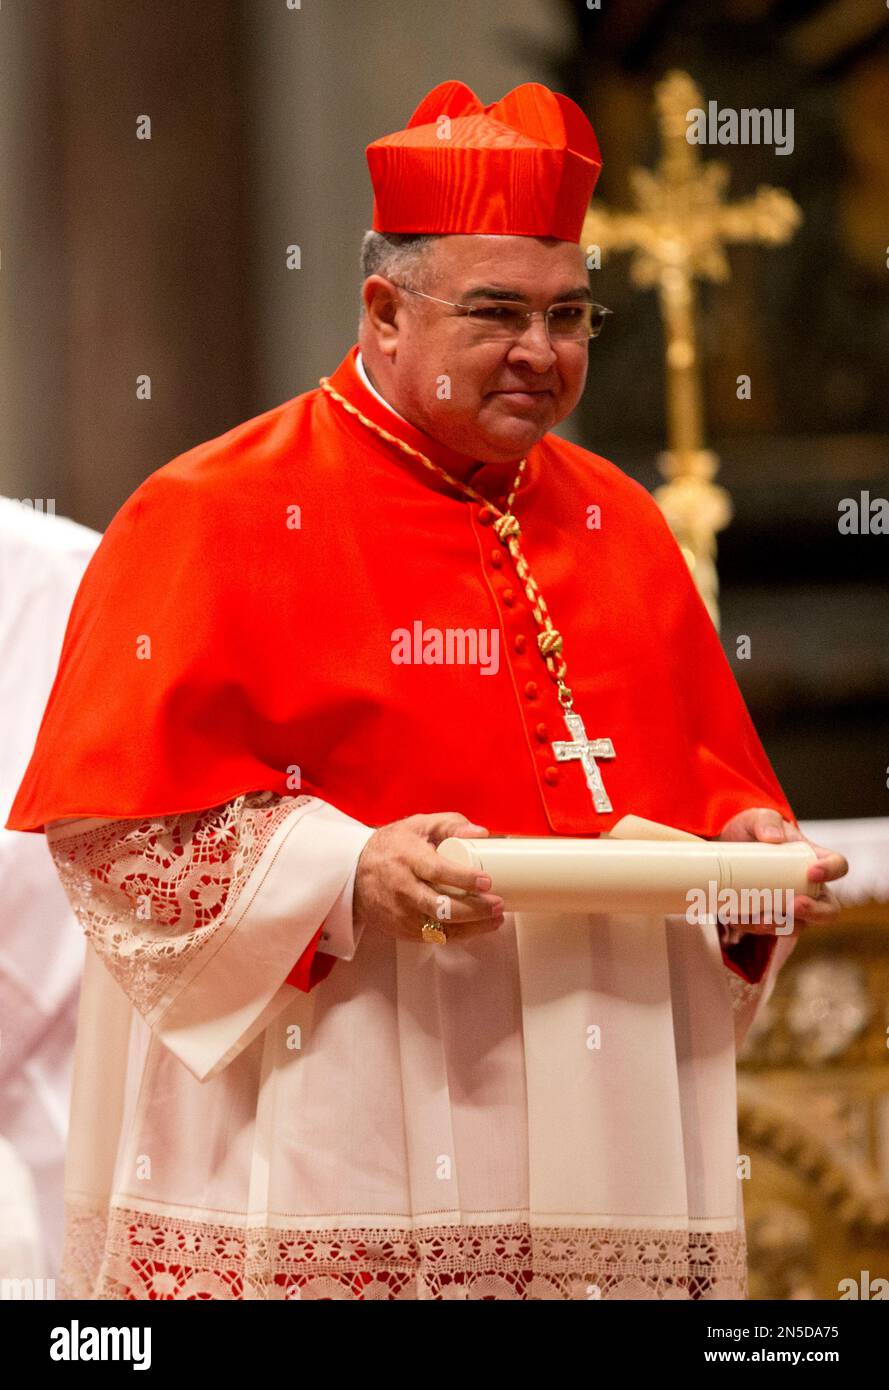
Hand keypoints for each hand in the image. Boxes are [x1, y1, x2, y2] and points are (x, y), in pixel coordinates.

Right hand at [353, 811, 503, 943]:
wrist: (354, 874)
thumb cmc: (391, 847)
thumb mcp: (417, 826)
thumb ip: (450, 824)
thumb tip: (482, 833)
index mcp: (406, 858)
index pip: (437, 871)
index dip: (464, 878)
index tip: (487, 881)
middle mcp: (402, 888)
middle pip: (440, 906)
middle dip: (474, 910)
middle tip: (498, 905)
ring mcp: (400, 913)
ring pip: (439, 928)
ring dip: (472, 927)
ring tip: (495, 920)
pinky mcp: (400, 929)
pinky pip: (433, 937)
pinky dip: (458, 935)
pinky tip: (476, 928)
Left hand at [717, 807, 847, 932]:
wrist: (724, 844)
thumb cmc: (751, 831)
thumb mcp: (756, 818)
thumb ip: (766, 821)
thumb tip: (773, 837)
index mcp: (814, 859)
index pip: (839, 866)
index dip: (831, 871)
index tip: (812, 872)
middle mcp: (808, 888)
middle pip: (828, 909)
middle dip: (814, 912)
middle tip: (793, 905)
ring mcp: (789, 906)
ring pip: (797, 926)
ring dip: (780, 926)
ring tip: (759, 918)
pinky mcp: (766, 916)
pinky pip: (766, 929)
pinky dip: (754, 927)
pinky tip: (740, 920)